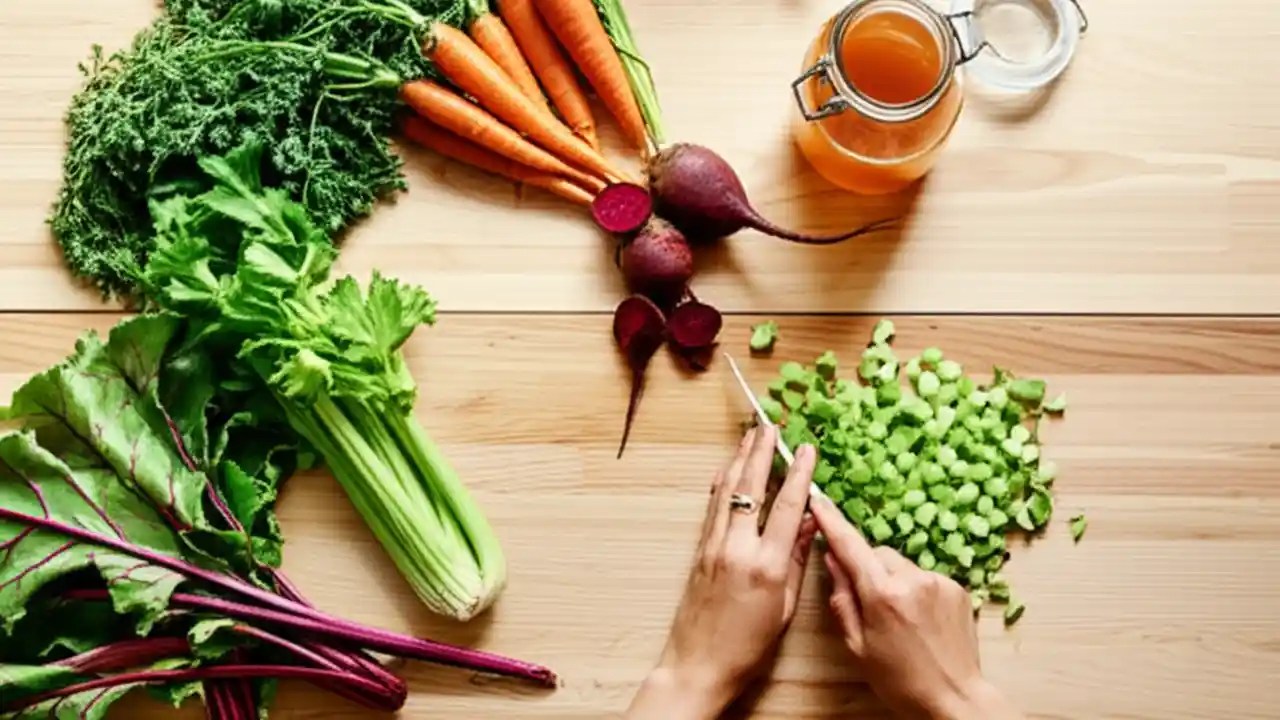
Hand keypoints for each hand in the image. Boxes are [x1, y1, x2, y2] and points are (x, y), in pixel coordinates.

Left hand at [625, 426, 818, 719]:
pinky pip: (714, 508)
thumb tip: (812, 524)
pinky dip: (722, 485)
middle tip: (770, 425)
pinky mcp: (700, 551)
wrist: (699, 664)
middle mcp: (737, 548)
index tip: (806, 448)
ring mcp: (714, 547)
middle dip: (761, 453)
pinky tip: (727, 470)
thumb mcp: (786, 606)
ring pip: (728, 492)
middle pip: (751, 488)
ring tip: (749, 436)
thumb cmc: (749, 645)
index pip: (787, 507)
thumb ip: (798, 560)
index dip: (799, 474)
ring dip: (739, 460)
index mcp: (767, 564)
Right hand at [811, 496, 1022, 719]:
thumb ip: (843, 599)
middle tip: (868, 603)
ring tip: (899, 619)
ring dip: (893, 580)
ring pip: (902, 565)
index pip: (851, 547)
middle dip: (868, 569)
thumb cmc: (900, 681)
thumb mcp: (858, 647)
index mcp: (882, 595)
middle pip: (878, 554)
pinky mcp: (956, 588)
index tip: (819, 500)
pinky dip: (916, 590)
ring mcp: (938, 582)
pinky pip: (924, 577)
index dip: (832, 521)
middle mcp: (912, 580)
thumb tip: (834, 561)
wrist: (954, 700)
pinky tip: (919, 621)